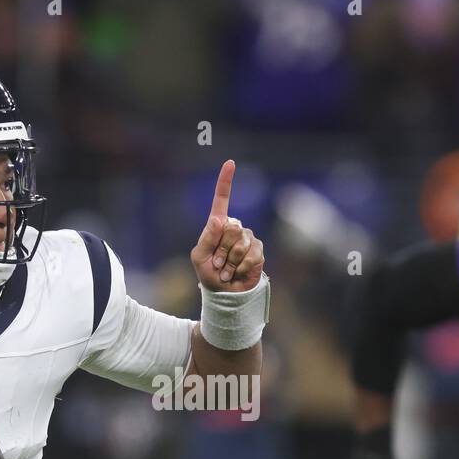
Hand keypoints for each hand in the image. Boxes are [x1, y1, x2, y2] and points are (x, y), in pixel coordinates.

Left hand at [190, 159, 264, 291]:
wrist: (226, 294)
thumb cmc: (209, 276)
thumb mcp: (199, 258)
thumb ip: (206, 239)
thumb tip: (219, 219)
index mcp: (217, 226)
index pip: (221, 200)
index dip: (225, 181)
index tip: (230, 163)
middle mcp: (234, 228)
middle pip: (231, 228)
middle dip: (222, 250)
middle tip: (218, 264)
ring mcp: (247, 238)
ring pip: (240, 242)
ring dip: (230, 262)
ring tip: (226, 270)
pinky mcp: (258, 250)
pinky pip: (251, 254)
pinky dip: (241, 267)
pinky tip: (237, 273)